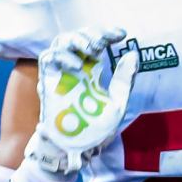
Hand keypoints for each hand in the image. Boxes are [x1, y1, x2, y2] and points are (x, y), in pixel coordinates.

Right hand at [25, 27, 135, 174]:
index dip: (107, 33)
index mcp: (91, 70)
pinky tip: (77, 65)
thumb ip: (123, 79)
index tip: (121, 34)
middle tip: (104, 42)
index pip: (96, 42)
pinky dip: (62, 56)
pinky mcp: (48, 81)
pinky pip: (48, 58)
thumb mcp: (117, 102)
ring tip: (93, 49)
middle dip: (92, 34)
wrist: (76, 148)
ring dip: (77, 40)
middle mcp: (75, 68)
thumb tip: (133, 54)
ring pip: (62, 42)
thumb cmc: (94, 129)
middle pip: (79, 37)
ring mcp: (61, 73)